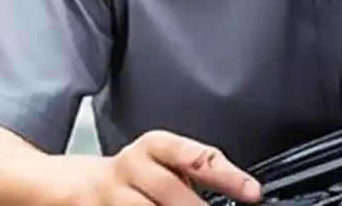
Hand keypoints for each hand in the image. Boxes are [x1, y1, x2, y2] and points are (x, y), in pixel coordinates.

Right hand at [84, 130, 261, 204]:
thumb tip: (244, 190)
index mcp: (155, 147)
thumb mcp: (167, 160)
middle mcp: (133, 167)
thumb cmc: (142, 174)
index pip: (194, 155)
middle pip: (168, 188)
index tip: (252, 192)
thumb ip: (199, 169)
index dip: (226, 175)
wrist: (88, 186)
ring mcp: (116, 195)